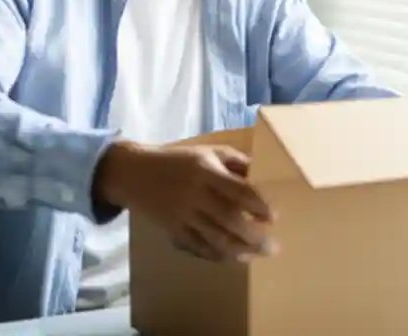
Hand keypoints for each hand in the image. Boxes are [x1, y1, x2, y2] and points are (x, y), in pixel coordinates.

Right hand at [93, 141, 278, 262]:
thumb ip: (235, 161)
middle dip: (253, 235)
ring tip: (258, 254)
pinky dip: (216, 254)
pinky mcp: (172, 229)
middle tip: (272, 245)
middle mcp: (194, 194)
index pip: (237, 190)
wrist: (133, 173)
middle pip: (228, 218)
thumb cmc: (177, 160)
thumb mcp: (207, 152)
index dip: (258, 205)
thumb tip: (263, 174)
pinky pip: (197, 247)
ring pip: (214, 237)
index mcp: (205, 171)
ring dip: (239, 249)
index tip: (274, 216)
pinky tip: (233, 256)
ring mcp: (182, 215)